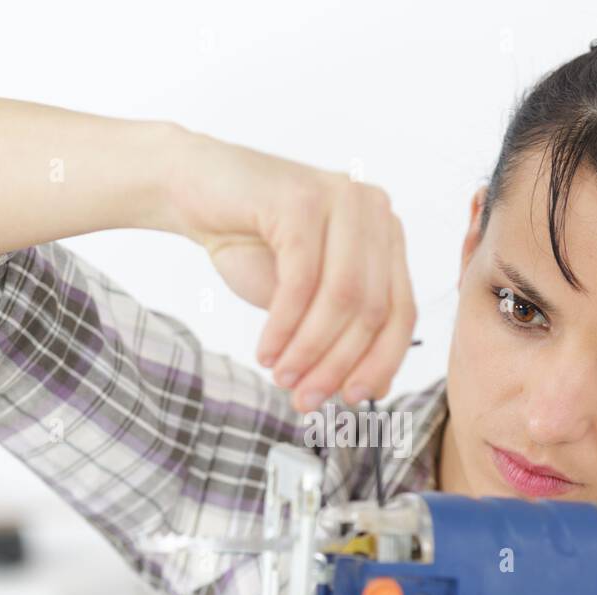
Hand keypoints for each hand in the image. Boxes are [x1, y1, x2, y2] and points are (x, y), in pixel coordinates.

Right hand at [167, 129, 417, 412]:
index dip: (381, 363)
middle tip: (305, 401)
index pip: (402, 312)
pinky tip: (265, 352)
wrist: (195, 191)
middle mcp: (375, 211)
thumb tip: (375, 390)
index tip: (351, 400)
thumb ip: (341, 336)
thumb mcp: (306, 302)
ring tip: (283, 379)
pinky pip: (301, 280)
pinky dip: (283, 326)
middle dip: (338, 364)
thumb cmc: (254, 247)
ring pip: (344, 297)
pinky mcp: (301, 198)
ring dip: (310, 349)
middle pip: (374, 309)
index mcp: (387, 235)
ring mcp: (342, 198)